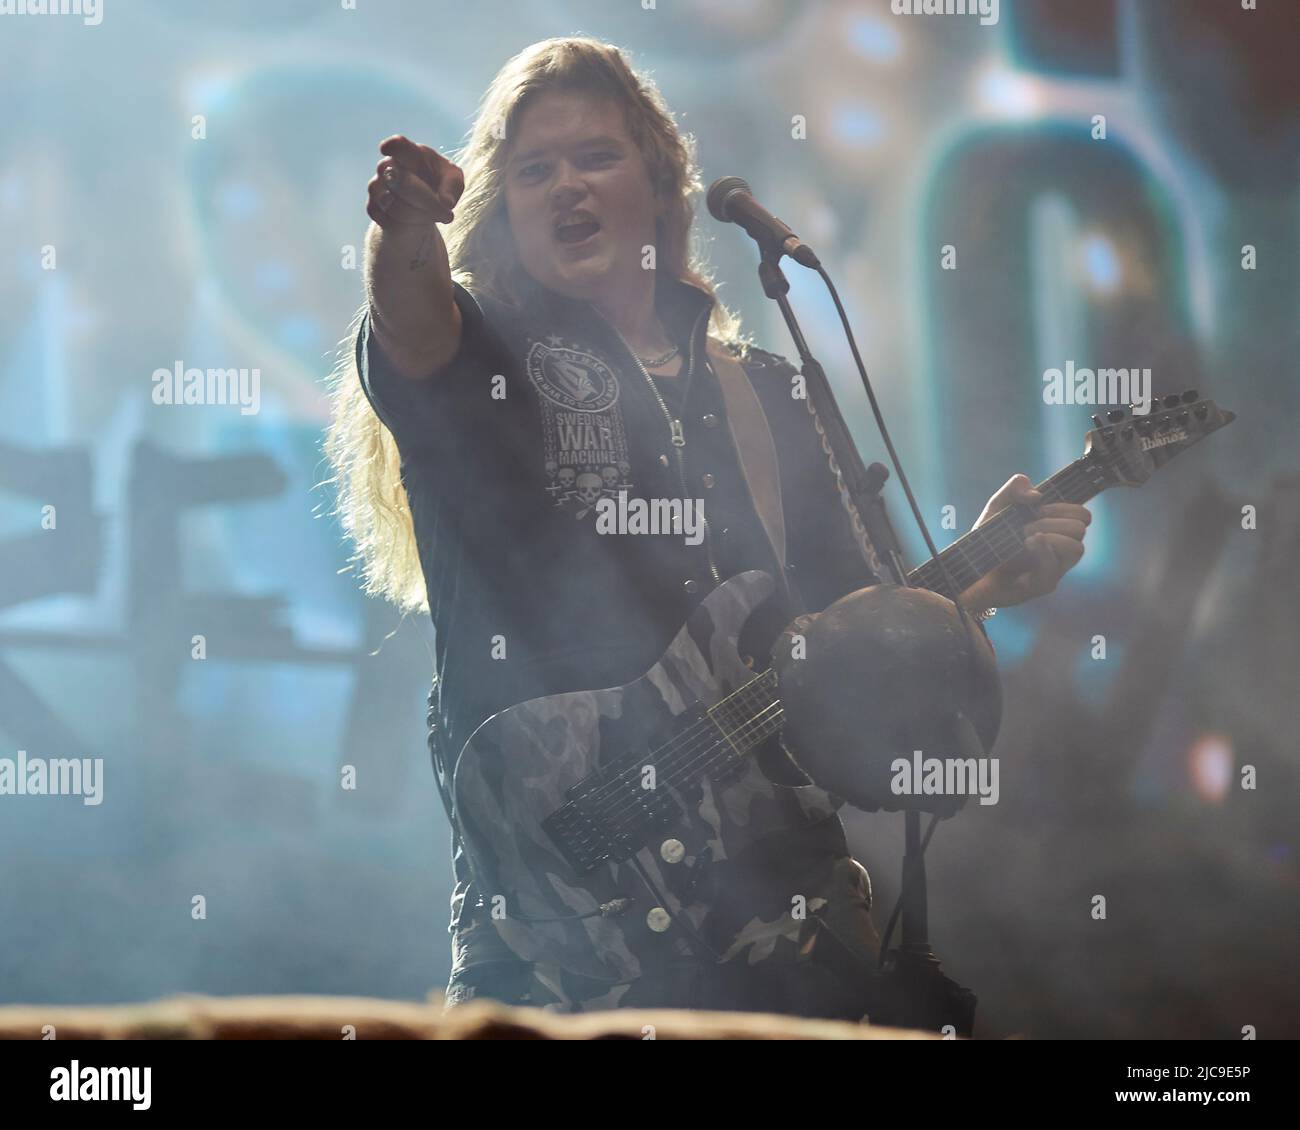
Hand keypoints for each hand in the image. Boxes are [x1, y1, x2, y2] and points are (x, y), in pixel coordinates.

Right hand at [366, 135, 464, 229]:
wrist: (423, 203)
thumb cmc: (440, 182)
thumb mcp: (453, 180)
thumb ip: (453, 187)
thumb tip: (446, 203)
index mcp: (410, 153)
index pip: (398, 145)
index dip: (391, 146)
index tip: (386, 149)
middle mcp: (388, 166)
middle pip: (402, 182)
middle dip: (428, 202)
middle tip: (449, 216)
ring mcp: (376, 186)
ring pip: (394, 205)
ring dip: (420, 215)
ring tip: (434, 216)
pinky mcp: (373, 207)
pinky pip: (388, 220)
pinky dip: (407, 226)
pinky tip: (417, 220)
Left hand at [957, 474, 1090, 610]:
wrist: (969, 568)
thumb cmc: (988, 540)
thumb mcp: (997, 508)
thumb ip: (1014, 490)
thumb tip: (1036, 494)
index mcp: (1056, 531)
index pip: (1081, 516)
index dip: (1065, 507)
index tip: (1037, 507)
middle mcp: (1059, 551)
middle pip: (1080, 528)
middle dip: (1054, 519)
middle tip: (1026, 524)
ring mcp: (1053, 569)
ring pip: (1077, 548)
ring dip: (1052, 535)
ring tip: (1024, 536)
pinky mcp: (1041, 585)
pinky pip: (1054, 568)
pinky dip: (1042, 550)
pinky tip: (1026, 543)